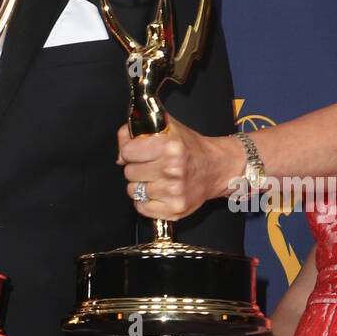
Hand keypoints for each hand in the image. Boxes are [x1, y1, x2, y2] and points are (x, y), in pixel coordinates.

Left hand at [117, 114, 234, 220]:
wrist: (216, 167)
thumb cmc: (189, 147)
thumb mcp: (166, 126)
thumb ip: (136, 130)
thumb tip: (120, 155)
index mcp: (170, 146)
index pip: (127, 151)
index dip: (130, 150)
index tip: (138, 151)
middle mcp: (173, 169)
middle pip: (129, 172)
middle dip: (136, 167)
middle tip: (150, 165)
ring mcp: (175, 191)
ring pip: (133, 190)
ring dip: (141, 184)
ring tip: (156, 178)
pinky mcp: (175, 209)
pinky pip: (142, 207)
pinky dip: (145, 201)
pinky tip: (158, 191)